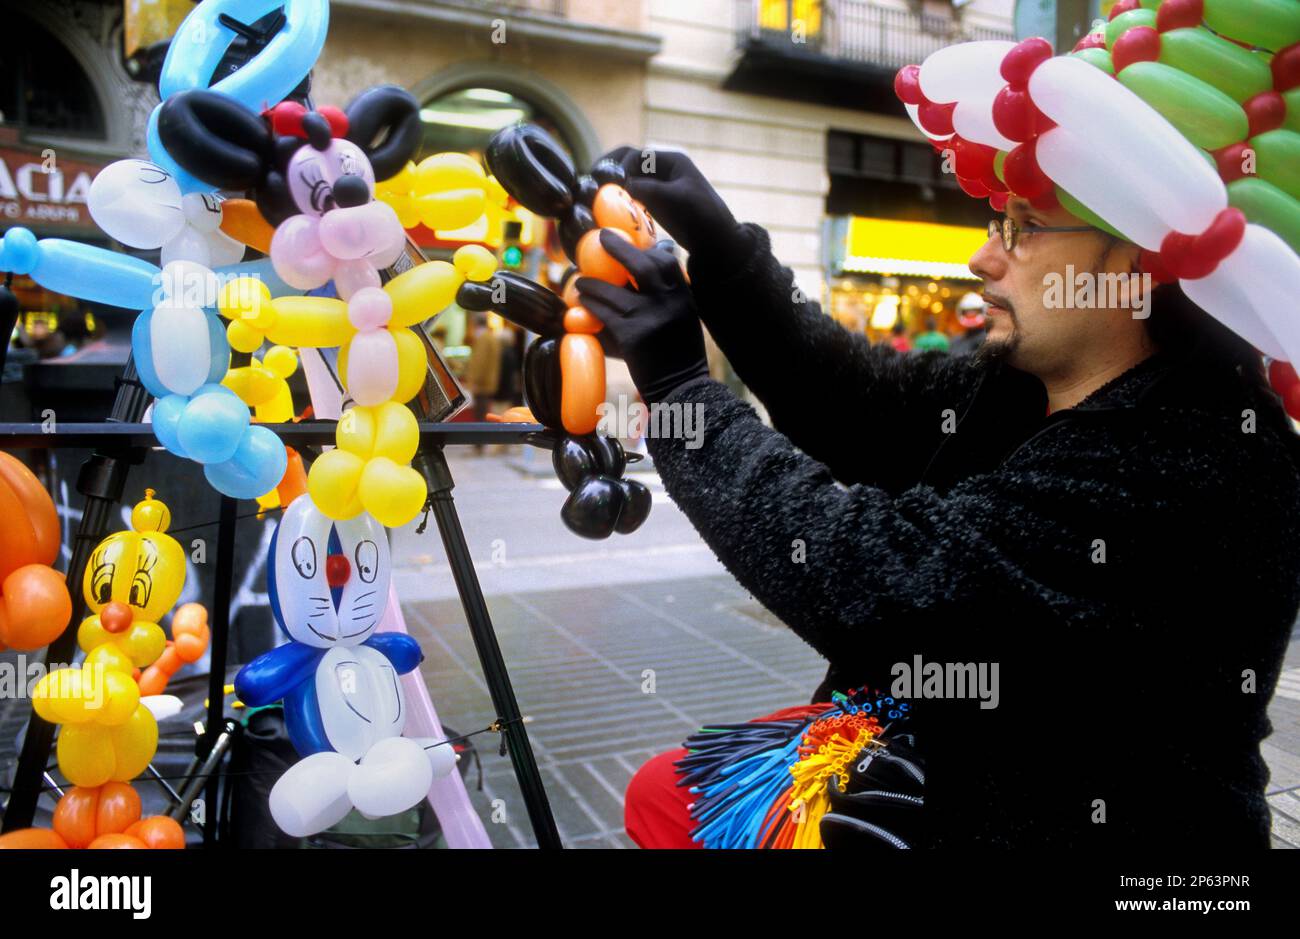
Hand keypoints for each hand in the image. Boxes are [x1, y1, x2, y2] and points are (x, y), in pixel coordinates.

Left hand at [575, 230, 709, 404]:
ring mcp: (650, 319)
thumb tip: (640, 273)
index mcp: (684, 298)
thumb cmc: (678, 357)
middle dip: (619, 249)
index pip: (666, 262)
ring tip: (579, 282)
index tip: (630, 245)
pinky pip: (604, 314)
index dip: (646, 249)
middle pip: (642, 265)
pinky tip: (581, 303)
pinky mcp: (631, 337)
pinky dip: (590, 306)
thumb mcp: (683, 320)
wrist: (681, 389)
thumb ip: (667, 298)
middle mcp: (669, 304)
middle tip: (601, 239)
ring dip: (592, 283)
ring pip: (614, 291)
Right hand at [596, 147, 747, 264]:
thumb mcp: (676, 199)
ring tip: (592, 195)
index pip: (636, 155)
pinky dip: (618, 198)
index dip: (618, 167)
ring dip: (610, 184)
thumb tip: (619, 185)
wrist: (716, 242)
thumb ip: (648, 189)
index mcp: (671, 161)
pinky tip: (605, 208)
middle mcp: (662, 169)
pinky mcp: (654, 202)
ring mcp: (657, 186)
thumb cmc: (702, 217)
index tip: (607, 184)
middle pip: (627, 161)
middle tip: (590, 182)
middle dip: (608, 170)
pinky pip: (631, 195)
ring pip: (627, 178)